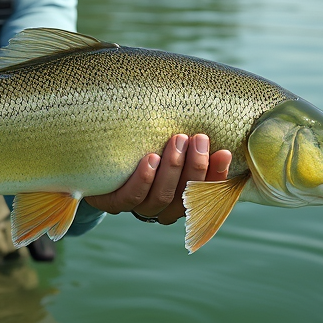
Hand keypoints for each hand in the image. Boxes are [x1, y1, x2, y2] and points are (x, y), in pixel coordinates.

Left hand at [84, 134, 231, 224]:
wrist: (98, 156)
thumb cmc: (144, 142)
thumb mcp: (167, 141)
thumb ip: (190, 139)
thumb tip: (218, 116)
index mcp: (182, 195)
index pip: (207, 192)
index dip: (217, 175)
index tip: (224, 152)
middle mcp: (163, 206)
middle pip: (185, 195)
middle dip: (195, 166)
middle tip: (198, 138)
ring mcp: (138, 206)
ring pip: (161, 196)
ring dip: (172, 168)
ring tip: (177, 141)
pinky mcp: (113, 202)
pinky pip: (131, 198)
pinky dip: (144, 179)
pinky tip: (150, 159)